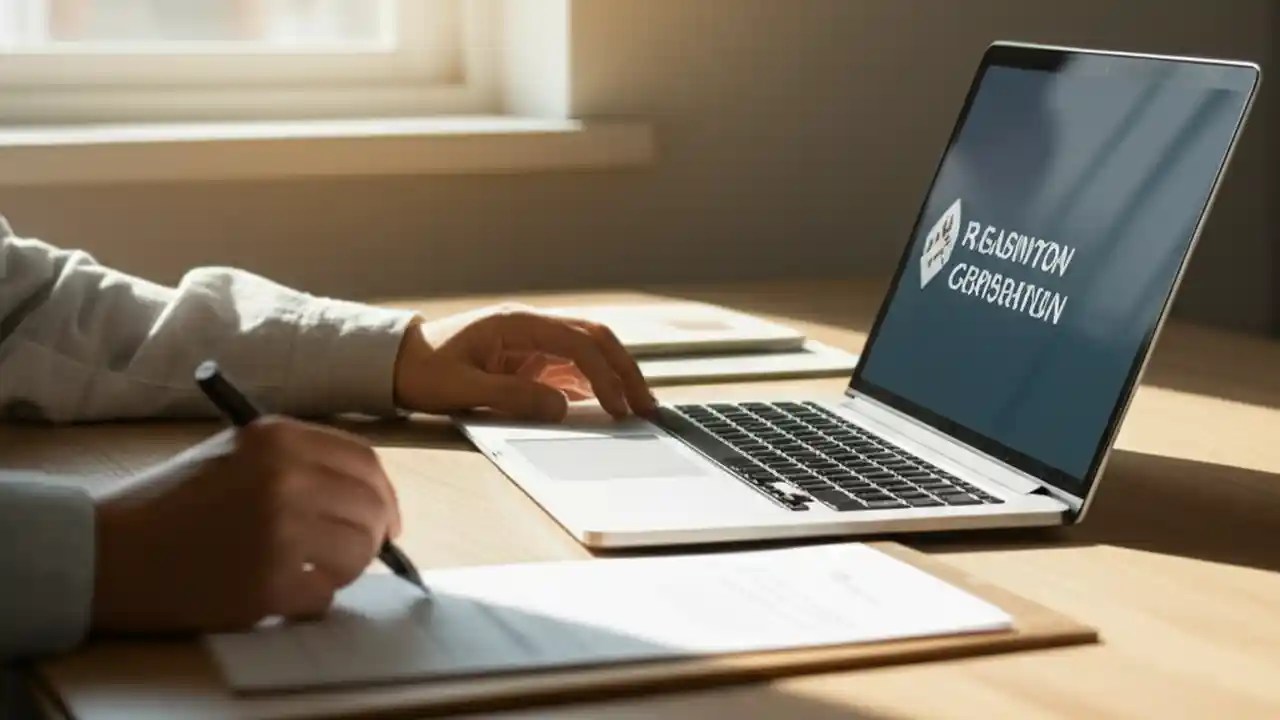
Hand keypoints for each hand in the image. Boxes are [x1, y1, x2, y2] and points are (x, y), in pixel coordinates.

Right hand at [91, 418, 400, 633]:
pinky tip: (279, 590)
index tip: (387, 519)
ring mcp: (281, 531)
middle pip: (370, 509)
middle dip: (372, 536)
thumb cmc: (171, 502)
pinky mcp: (270, 582)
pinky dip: (310, 599)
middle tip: (357, 553)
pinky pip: (325, 596)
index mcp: (278, 438)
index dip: (384, 494)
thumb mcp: (236, 453)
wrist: (109, 551)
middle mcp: (287, 477)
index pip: (365, 463)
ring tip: (306, 569)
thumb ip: (300, 462)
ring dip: (341, 569)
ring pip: (356, 554)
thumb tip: (368, 494)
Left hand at [393, 306, 657, 421]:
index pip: (578, 344)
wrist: (398, 363)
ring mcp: (534, 341)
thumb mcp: (461, 389)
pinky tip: (607, 407)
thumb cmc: (424, 371)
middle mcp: (532, 326)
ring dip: (616, 376)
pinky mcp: (531, 359)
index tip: (618, 407)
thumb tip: (561, 407)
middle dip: (625, 371)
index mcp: (517, 324)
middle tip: (647, 406)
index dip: (603, 376)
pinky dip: (595, 384)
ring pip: (590, 351)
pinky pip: (573, 367)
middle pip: (595, 339)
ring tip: (637, 408)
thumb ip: (511, 397)